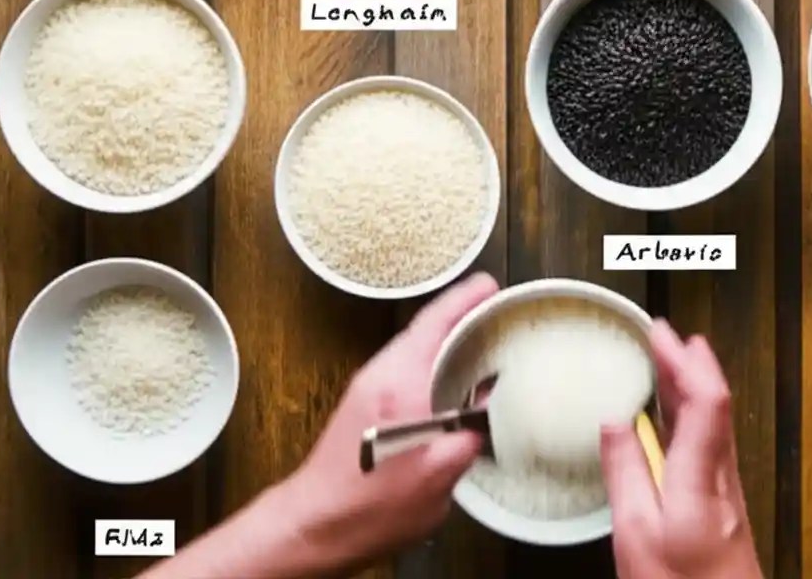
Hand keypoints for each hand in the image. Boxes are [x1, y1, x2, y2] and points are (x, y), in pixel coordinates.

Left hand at [284, 272, 498, 567]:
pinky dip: (434, 365)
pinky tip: (455, 384)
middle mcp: (380, 377)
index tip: (489, 285)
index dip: (466, 299)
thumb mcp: (437, 478)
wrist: (314, 526)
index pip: (435, 323)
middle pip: (427, 330)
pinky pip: (408, 370)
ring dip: (449, 341)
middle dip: (464, 317)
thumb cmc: (364, 508)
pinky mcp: (365, 406)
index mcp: (400, 385)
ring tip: (484, 344)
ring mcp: (369, 389)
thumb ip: (468, 438)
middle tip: (497, 313)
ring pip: (417, 350)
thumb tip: (490, 411)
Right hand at [600, 320, 762, 578]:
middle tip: (663, 336)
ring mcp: (726, 491)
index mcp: (701, 478)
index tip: (660, 333)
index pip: (706, 399)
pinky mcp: (722, 506)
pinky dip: (692, 415)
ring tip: (667, 363)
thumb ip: (625, 473)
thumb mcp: (635, 534)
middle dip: (690, 363)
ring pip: (715, 422)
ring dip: (693, 385)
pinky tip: (673, 420)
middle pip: (715, 404)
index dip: (685, 360)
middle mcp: (721, 477)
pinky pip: (709, 442)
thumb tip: (614, 422)